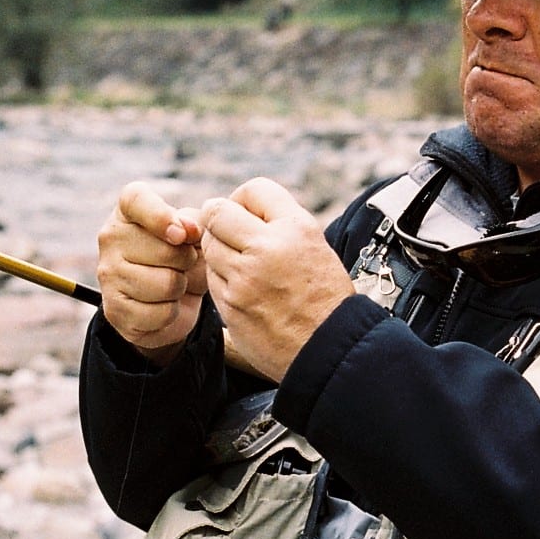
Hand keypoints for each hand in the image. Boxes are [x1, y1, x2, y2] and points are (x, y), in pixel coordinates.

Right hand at [95, 181, 205, 366]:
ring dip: (180, 288)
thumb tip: (188, 229)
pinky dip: (172, 313)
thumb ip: (195, 222)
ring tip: (173, 283)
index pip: (135, 199)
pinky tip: (162, 305)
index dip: (162, 216)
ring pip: (166, 284)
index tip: (182, 234)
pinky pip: (161, 313)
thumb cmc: (183, 256)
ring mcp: (108, 275)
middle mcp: (110, 238)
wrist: (171, 300)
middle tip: (182, 263)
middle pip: (165, 250)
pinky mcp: (114, 310)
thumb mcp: (194, 233)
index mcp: (128, 211)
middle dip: (187, 261)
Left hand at [199, 177, 354, 381]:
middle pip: (217, 213)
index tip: (246, 213)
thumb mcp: (315, 245)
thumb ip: (278, 223)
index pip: (253, 189)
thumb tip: (236, 208)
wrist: (330, 349)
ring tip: (243, 266)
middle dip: (221, 222)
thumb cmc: (325, 297)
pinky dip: (221, 280)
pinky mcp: (229, 305)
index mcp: (295, 228)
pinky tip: (243, 289)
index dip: (244, 200)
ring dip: (219, 251)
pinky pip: (211, 279)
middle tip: (233, 236)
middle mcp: (267, 248)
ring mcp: (244, 278)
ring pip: (209, 246)